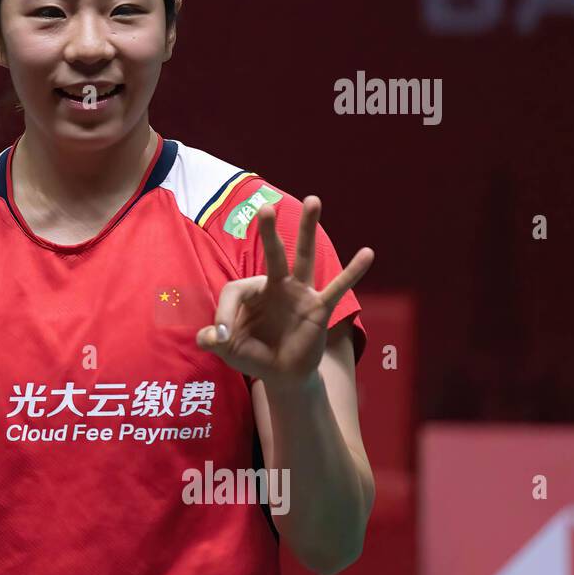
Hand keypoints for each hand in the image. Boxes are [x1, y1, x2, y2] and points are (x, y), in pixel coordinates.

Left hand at [196, 196, 372, 386]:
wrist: (281, 374)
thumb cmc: (253, 355)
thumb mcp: (228, 349)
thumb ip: (214, 340)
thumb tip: (205, 337)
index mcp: (251, 292)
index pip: (236, 290)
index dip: (225, 313)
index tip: (221, 337)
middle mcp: (276, 286)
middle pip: (273, 254)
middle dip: (268, 232)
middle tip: (265, 208)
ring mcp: (300, 293)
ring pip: (304, 257)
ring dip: (308, 230)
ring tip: (313, 200)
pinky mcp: (319, 308)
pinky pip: (337, 288)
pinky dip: (353, 272)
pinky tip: (368, 253)